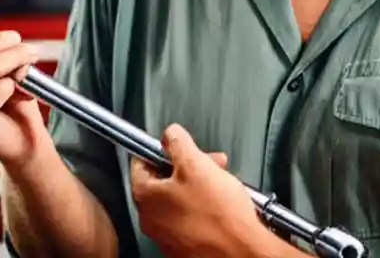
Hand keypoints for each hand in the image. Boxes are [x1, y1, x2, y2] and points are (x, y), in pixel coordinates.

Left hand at [131, 124, 288, 257]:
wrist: (240, 251)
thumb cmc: (218, 213)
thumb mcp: (197, 165)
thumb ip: (178, 144)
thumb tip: (170, 133)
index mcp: (146, 196)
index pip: (140, 163)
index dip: (162, 149)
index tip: (178, 145)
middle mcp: (150, 219)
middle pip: (163, 181)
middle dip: (188, 166)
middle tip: (211, 163)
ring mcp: (166, 236)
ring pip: (178, 199)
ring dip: (198, 185)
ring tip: (222, 183)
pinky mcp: (184, 247)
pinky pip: (189, 219)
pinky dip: (202, 208)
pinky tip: (221, 205)